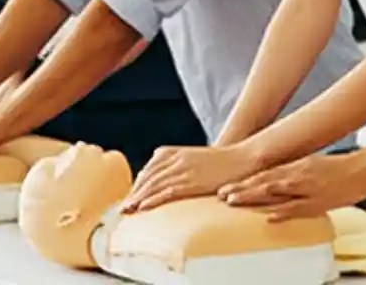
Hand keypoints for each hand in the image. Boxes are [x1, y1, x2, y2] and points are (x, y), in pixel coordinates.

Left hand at [122, 144, 263, 212]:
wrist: (242, 159)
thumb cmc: (221, 162)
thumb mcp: (193, 158)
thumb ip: (176, 166)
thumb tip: (162, 180)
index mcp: (172, 152)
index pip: (148, 170)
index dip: (138, 186)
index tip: (131, 198)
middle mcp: (174, 159)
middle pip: (147, 177)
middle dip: (134, 193)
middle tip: (123, 209)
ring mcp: (183, 169)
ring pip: (153, 185)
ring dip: (138, 199)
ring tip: (128, 212)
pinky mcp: (191, 181)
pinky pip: (167, 191)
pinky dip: (152, 200)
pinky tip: (143, 208)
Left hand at [218, 147, 365, 221]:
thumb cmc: (343, 167)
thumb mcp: (314, 165)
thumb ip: (296, 172)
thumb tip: (280, 178)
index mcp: (298, 165)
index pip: (266, 173)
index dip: (246, 180)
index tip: (228, 185)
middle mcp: (299, 174)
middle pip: (264, 182)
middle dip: (242, 189)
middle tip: (221, 194)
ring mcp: (308, 187)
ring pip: (275, 193)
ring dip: (253, 197)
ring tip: (233, 202)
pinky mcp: (321, 200)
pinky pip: (298, 208)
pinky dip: (281, 212)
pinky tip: (267, 216)